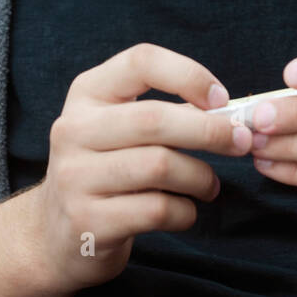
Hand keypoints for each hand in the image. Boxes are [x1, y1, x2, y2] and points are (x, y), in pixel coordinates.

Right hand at [32, 43, 251, 293]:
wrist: (55, 234)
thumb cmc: (105, 170)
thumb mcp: (118, 128)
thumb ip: (165, 113)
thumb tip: (230, 115)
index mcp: (86, 93)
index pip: (141, 62)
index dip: (188, 75)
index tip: (222, 100)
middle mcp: (73, 129)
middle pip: (155, 119)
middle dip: (211, 131)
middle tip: (241, 143)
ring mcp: (75, 177)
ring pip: (160, 166)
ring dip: (201, 177)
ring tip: (210, 185)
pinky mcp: (88, 222)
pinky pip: (157, 210)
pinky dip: (186, 211)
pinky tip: (186, 210)